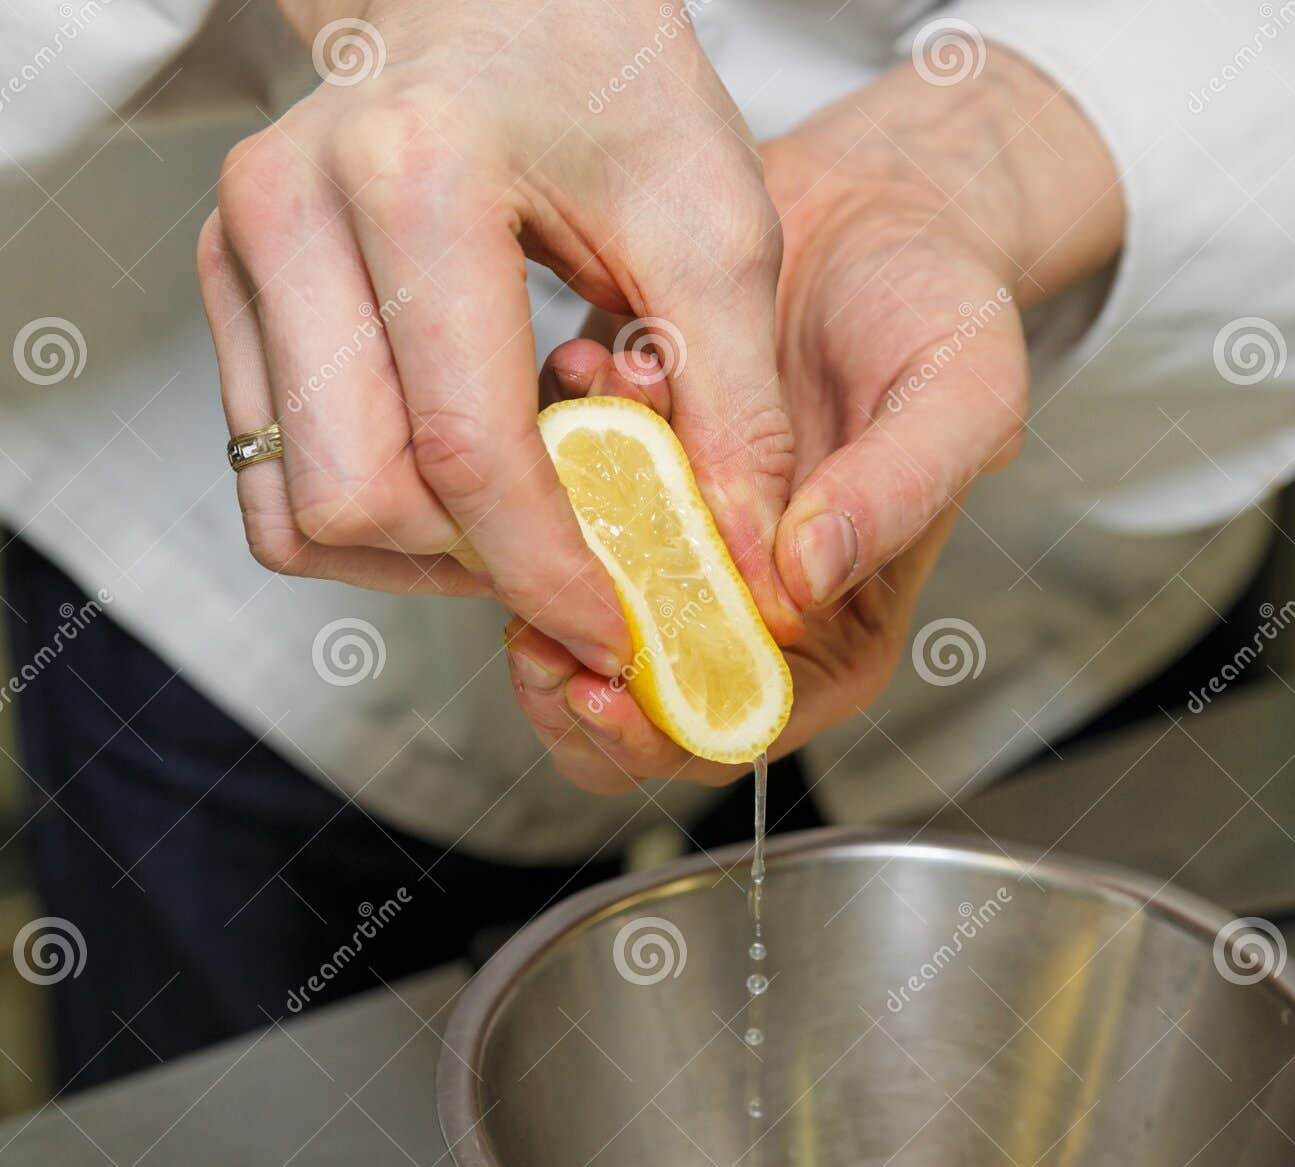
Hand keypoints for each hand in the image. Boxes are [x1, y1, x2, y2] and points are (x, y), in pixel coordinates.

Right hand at [197, 0, 793, 677]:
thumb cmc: (611, 86)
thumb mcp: (713, 223)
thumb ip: (735, 402)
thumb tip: (742, 562)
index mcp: (415, 178)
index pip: (467, 449)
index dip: (547, 572)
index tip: (614, 630)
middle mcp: (292, 212)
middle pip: (361, 499)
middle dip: (479, 569)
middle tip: (574, 568)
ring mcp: (241, 253)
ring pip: (298, 512)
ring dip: (417, 563)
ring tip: (518, 531)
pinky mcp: (229, 291)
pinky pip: (271, 483)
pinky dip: (365, 530)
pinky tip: (452, 500)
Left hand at [514, 46, 1123, 792]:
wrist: (879, 209)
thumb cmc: (938, 307)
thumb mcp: (962, 393)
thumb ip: (898, 492)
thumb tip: (807, 583)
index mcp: (833, 629)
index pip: (733, 725)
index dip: (658, 732)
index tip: (597, 690)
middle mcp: (745, 602)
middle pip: (634, 701)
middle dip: (570, 679)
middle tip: (526, 633)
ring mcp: (674, 541)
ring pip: (575, 608)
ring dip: (550, 543)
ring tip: (585, 428)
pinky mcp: (621, 470)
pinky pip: (550, 495)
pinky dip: (544, 447)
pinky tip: (588, 368)